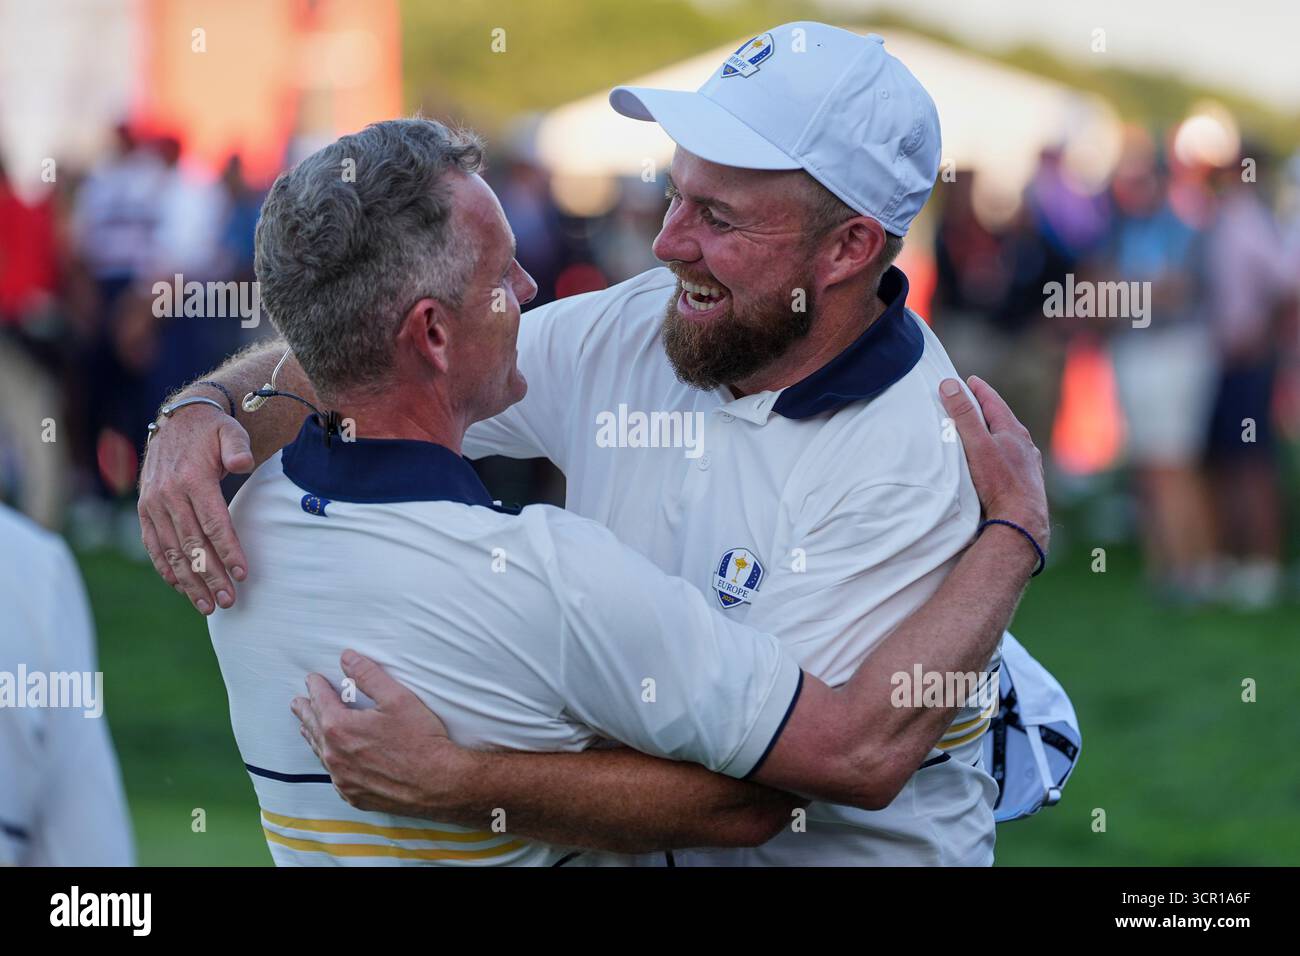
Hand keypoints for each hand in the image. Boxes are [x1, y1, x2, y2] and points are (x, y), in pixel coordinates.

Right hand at [137, 402, 252, 613]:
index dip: (228, 551)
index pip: (213, 523)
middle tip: (227, 600)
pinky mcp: (145, 510)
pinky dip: (165, 568)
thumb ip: (238, 447)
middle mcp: (168, 495)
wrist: (176, 421)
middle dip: (211, 575)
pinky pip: (153, 545)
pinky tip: (180, 587)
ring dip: (189, 581)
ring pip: (171, 550)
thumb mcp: (229, 431)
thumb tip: (242, 464)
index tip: (242, 575)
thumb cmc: (211, 431)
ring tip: (207, 605)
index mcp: (191, 479)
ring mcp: (152, 504)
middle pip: (192, 543)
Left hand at [291, 650, 469, 818]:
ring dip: (312, 736)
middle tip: (297, 703)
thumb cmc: (420, 739)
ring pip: (320, 753)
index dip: (316, 687)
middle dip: (305, 711)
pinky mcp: (353, 795)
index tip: (312, 679)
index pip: (321, 700)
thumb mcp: (397, 698)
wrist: (438, 782)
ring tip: (306, 726)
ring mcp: (342, 778)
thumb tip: (347, 658)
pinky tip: (331, 758)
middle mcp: (335, 755)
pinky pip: (333, 775)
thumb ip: (368, 675)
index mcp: (340, 728)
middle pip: (313, 727)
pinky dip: (329, 761)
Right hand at [939, 375, 1049, 550]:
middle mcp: (1025, 446)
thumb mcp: (976, 444)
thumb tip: (950, 384)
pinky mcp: (1026, 483)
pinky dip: (1000, 454)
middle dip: (987, 410)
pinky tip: (996, 464)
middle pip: (1003, 420)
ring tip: (982, 432)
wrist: (1021, 521)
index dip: (979, 390)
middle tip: (971, 402)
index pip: (994, 402)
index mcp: (1013, 431)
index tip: (969, 381)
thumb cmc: (999, 482)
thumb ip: (964, 415)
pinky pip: (1012, 461)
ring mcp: (1028, 465)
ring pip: (1010, 442)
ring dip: (995, 434)